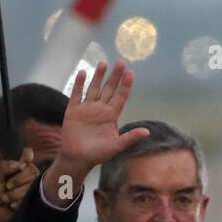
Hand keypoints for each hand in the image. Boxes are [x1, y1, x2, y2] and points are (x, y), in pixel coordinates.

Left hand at [0, 148, 36, 221]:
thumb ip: (4, 166)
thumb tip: (21, 160)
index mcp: (23, 175)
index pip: (28, 162)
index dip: (20, 166)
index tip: (8, 177)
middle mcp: (34, 183)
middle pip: (33, 171)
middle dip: (16, 181)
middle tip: (6, 191)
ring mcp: (39, 196)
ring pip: (33, 184)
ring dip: (16, 193)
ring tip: (8, 202)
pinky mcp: (42, 207)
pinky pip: (35, 197)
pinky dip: (21, 201)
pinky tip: (14, 209)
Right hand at [41, 60, 149, 205]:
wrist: (77, 158)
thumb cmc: (98, 154)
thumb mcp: (116, 146)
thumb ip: (130, 138)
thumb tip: (147, 132)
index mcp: (111, 116)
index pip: (120, 97)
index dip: (125, 86)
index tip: (130, 73)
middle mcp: (100, 109)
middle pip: (109, 89)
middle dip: (115, 76)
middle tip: (121, 62)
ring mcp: (87, 108)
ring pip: (94, 88)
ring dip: (98, 76)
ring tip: (103, 63)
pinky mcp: (73, 110)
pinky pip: (76, 94)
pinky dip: (79, 84)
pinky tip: (82, 72)